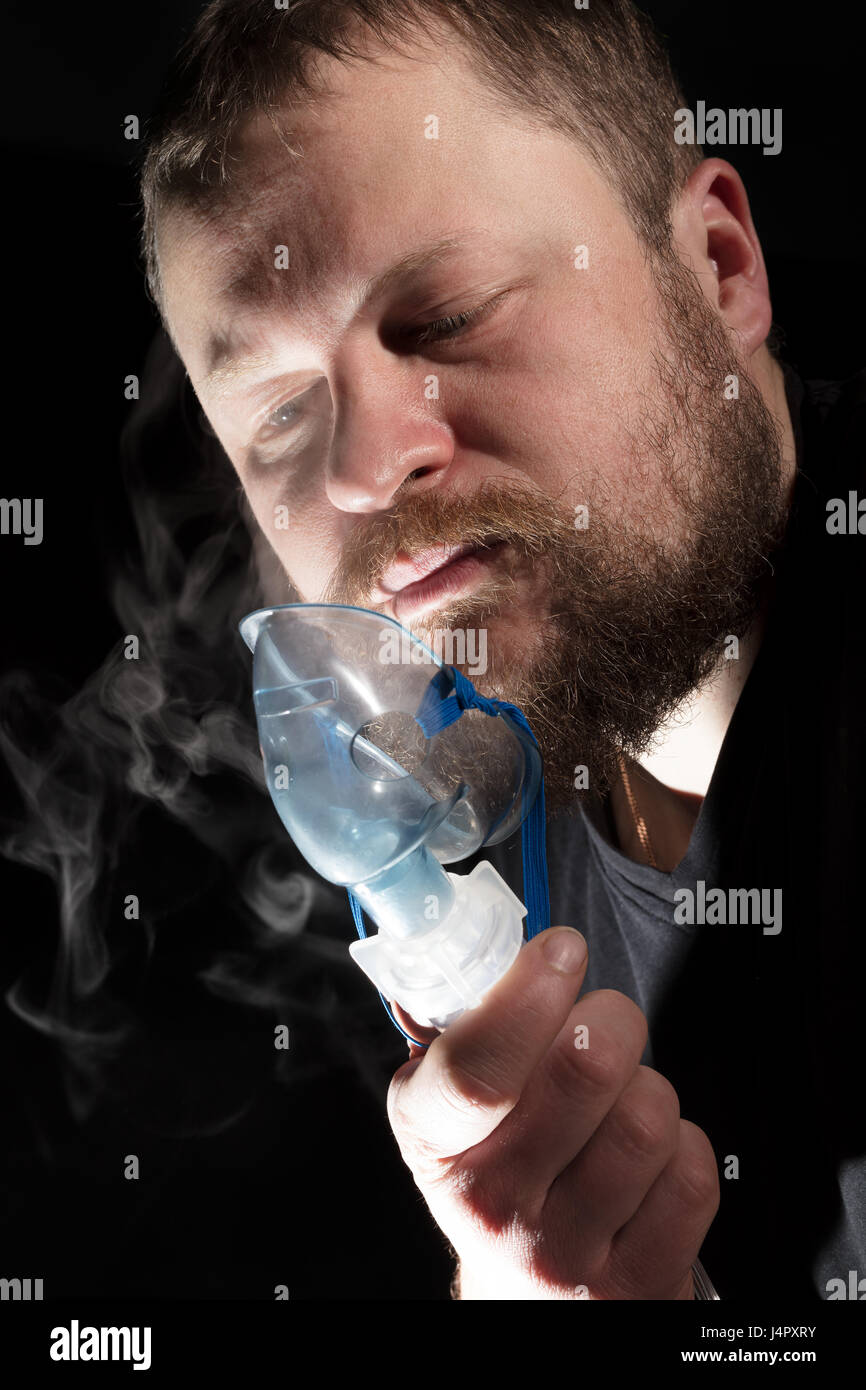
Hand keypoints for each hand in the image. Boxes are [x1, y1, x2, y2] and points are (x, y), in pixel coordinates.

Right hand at [387, 926, 718, 1298]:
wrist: (525, 1294)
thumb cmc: (501, 1170)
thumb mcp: (454, 1105)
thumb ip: (475, 1027)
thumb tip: (508, 944)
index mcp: (434, 1139)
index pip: (476, 1067)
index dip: (529, 995)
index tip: (561, 952)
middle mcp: (491, 1204)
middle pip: (586, 1068)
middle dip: (611, 1018)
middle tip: (600, 1025)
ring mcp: (562, 1254)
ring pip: (648, 1116)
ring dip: (647, 1090)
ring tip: (619, 1107)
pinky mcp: (634, 1285)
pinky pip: (690, 1174)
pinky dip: (681, 1151)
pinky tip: (645, 1166)